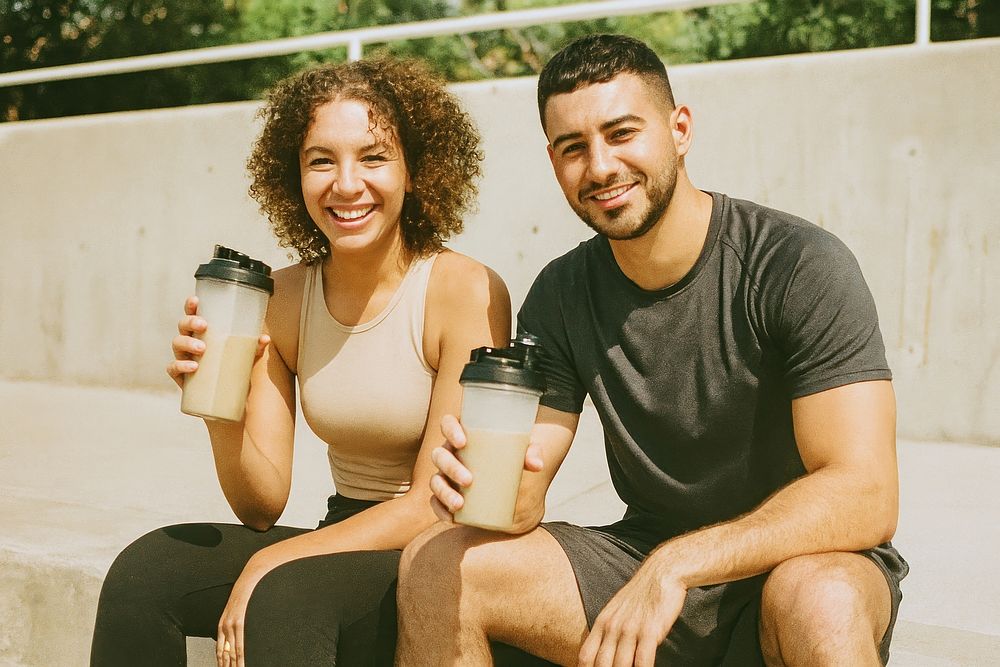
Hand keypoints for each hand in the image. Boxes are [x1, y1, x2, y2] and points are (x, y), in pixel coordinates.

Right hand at [167, 296, 269, 388]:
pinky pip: (173, 368)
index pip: (193, 314)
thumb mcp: (245, 356)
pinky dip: (181, 366)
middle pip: (182, 326)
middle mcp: (189, 341)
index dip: (191, 306)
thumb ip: (255, 347)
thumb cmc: (232, 368)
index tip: (196, 300)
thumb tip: (265, 338)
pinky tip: (193, 367)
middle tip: (204, 325)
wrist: (225, 397)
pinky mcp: (180, 376)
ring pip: (177, 344)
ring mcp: (183, 357)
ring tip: (202, 348)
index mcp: (202, 333)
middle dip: (190, 322)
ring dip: (188, 343)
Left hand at [216, 561, 267, 666]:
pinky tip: (240, 663)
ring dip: (232, 665)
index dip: (221, 662)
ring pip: (230, 652)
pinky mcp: (238, 620)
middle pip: (223, 653)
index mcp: (223, 623)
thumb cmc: (247, 591)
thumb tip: (239, 634)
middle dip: (225, 666)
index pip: (219, 649)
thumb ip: (237, 620)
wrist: (251, 576)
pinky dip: (239, 656)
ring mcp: (230, 623)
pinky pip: (239, 643)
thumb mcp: (239, 607)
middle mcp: (224, 625)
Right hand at [428, 415, 543, 520]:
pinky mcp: (447, 493)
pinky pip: (436, 501)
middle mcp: (450, 452)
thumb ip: (531, 453)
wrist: (510, 476)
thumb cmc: (511, 455)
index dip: (450, 430)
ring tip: (459, 504)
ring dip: (444, 492)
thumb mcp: (522, 451)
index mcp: (462, 433)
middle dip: (451, 468)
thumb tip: (537, 465)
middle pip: (439, 455)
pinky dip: (441, 510)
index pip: (447, 423)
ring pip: (435, 480)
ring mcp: (445, 473)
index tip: (463, 442)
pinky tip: (451, 518)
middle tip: (469, 480)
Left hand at [578, 562, 686, 666]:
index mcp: (602, 623)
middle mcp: (613, 627)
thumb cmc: (642, 594)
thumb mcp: (617, 609)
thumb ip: (609, 630)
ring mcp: (630, 629)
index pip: (586, 655)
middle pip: (601, 664)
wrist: (661, 573)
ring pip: (620, 665)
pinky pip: (642, 660)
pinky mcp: (649, 630)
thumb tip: (603, 652)